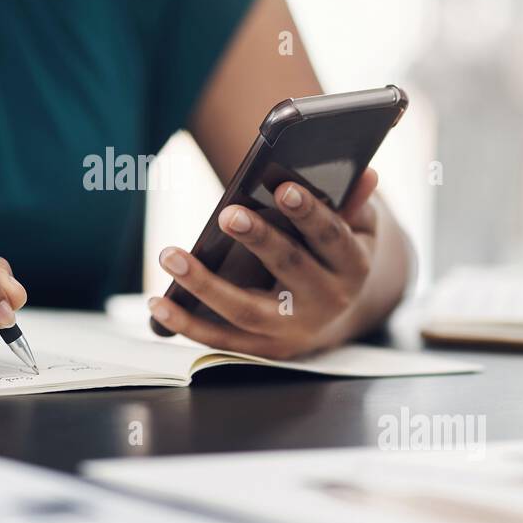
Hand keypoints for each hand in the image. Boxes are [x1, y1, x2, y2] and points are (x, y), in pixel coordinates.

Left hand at [148, 169, 384, 359]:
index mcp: (353, 266)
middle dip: (259, 240)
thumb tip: (365, 173)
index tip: (283, 189)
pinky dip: (187, 323)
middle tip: (228, 214)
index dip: (309, 214)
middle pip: (289, 269)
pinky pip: (220, 339)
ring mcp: (292, 330)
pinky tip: (158, 302)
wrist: (336, 316)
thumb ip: (353, 203)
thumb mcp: (355, 229)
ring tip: (170, 255)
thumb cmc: (334, 254)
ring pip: (246, 310)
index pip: (331, 237)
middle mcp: (326, 302)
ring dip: (205, 284)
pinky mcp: (263, 349)